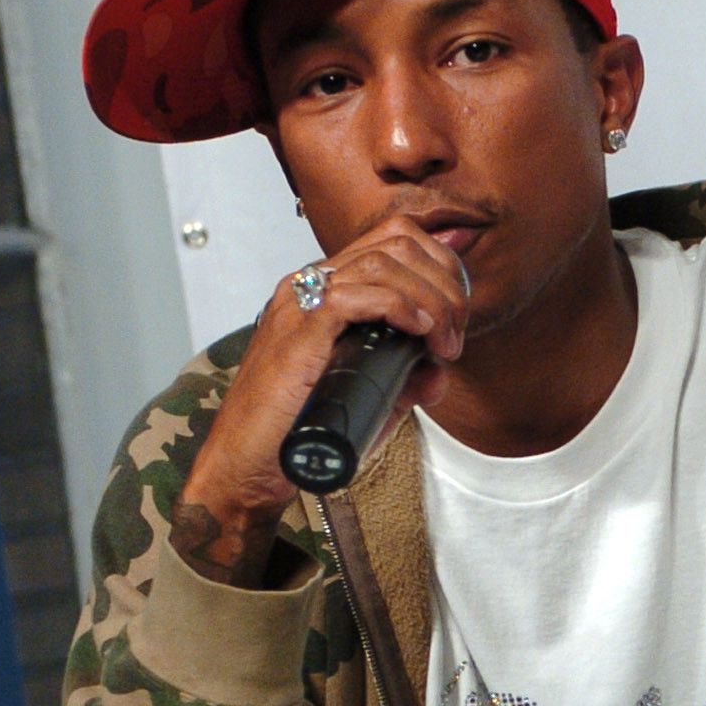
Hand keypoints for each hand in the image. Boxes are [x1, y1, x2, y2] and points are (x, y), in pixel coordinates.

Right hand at [170, 215, 471, 584]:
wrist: (248, 463)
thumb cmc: (296, 430)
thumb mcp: (370, 398)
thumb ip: (405, 377)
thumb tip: (439, 369)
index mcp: (326, 291)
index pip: (394, 243)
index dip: (440, 270)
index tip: (457, 317)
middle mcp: (311, 286)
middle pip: (396, 243)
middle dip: (445, 284)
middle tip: (456, 335)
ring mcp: (301, 304)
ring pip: (382, 262)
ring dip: (431, 300)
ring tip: (444, 344)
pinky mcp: (297, 330)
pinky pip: (355, 295)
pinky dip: (400, 307)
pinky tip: (420, 333)